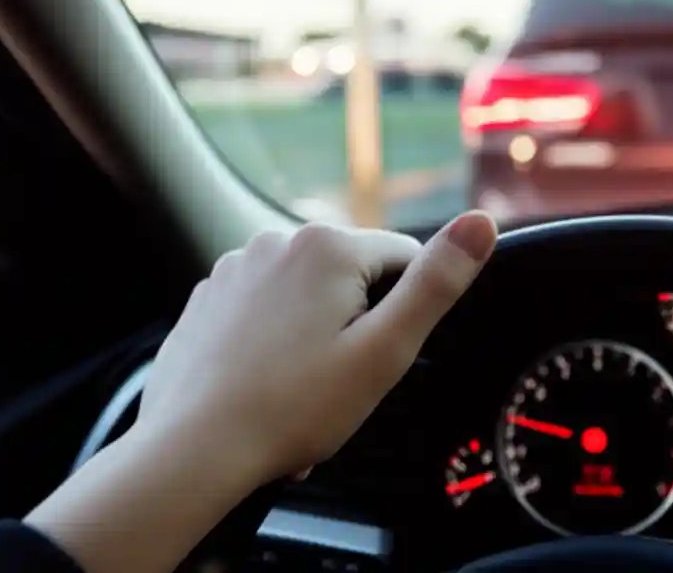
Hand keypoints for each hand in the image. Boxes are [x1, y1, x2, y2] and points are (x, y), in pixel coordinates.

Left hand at [136, 210, 497, 485]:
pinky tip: (266, 389)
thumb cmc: (292, 407)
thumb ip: (436, 284)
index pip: (404, 262)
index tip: (378, 361)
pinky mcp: (207, 300)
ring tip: (300, 394)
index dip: (404, 317)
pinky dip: (274, 347)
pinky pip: (264, 314)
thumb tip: (482, 222)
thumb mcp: (384, 350)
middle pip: (352, 281)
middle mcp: (277, 241)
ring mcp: (235, 269)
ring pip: (307, 299)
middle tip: (338, 386)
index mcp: (327, 245)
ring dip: (315, 339)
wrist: (191, 451)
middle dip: (355, 328)